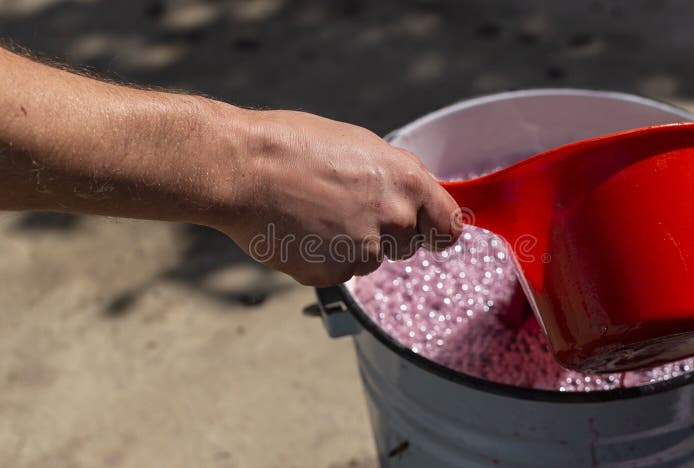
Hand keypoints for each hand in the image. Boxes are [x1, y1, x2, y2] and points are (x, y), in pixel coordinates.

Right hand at [202, 107, 461, 285]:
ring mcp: (364, 251)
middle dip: (386, 231)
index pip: (450, 228)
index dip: (438, 229)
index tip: (430, 231)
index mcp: (408, 184)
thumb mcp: (362, 145)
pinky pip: (339, 271)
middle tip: (347, 206)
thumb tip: (415, 196)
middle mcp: (394, 220)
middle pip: (408, 244)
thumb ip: (396, 176)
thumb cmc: (296, 146)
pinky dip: (323, 257)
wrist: (242, 169)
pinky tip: (300, 230)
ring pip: (371, 258)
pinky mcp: (332, 274)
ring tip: (315, 212)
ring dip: (351, 244)